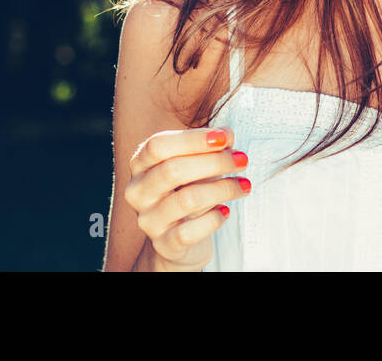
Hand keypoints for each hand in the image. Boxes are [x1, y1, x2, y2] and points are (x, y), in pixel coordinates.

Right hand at [123, 127, 251, 270]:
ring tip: (243, 185)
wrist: (180, 241)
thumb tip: (227, 136)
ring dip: (222, 189)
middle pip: (172, 170)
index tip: (226, 137)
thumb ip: (210, 149)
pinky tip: (225, 211)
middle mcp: (138, 192)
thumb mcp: (196, 166)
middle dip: (214, 161)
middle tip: (242, 160)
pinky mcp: (163, 245)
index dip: (193, 139)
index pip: (159, 145)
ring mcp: (148, 220)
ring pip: (187, 200)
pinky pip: (190, 232)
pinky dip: (213, 219)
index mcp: (140, 165)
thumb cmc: (188, 193)